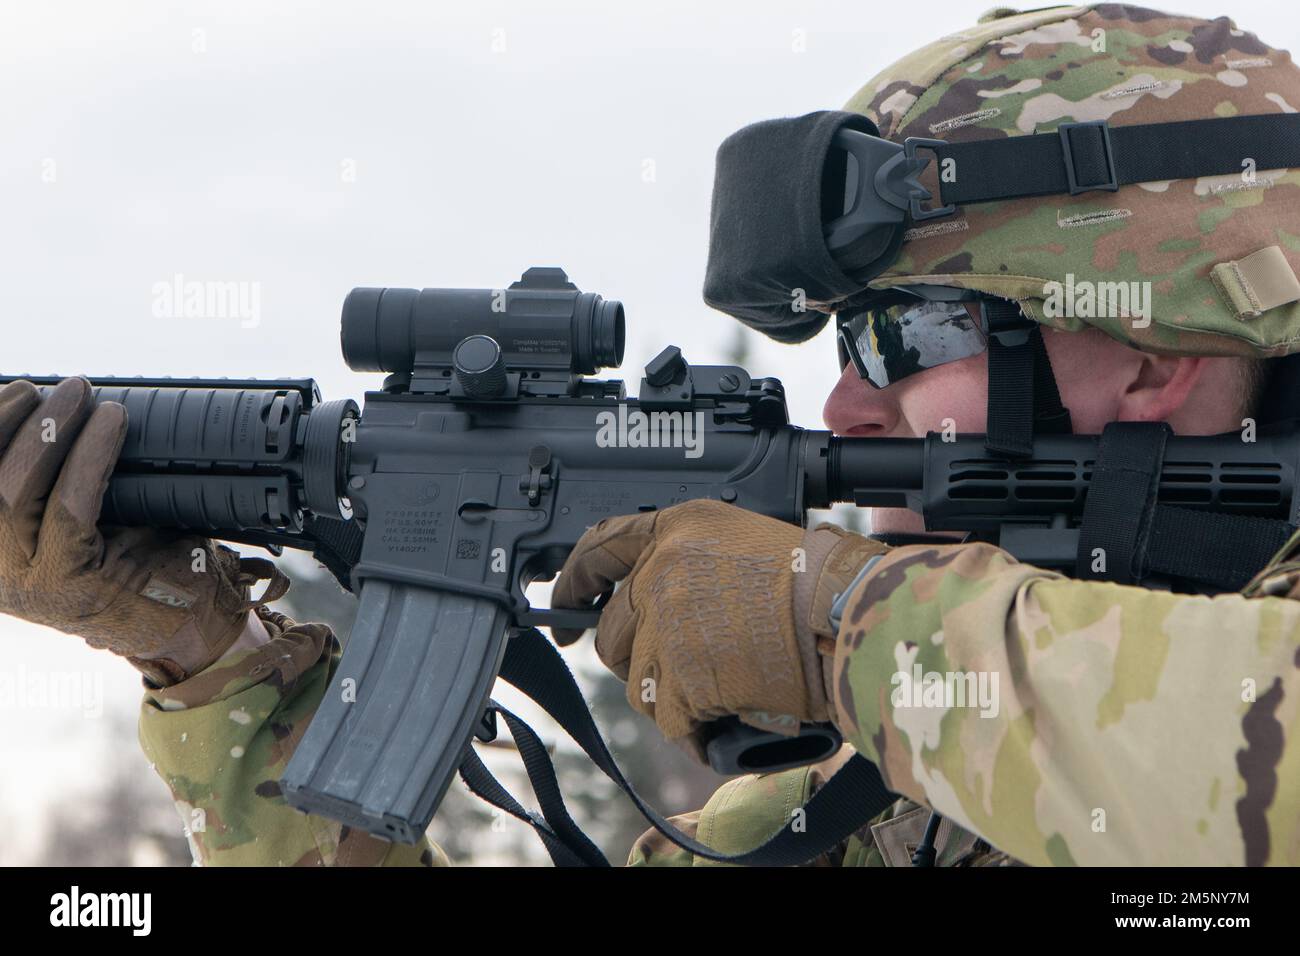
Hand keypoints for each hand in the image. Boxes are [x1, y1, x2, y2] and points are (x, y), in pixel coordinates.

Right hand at [0, 378, 287, 684]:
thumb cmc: (138, 558)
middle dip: (16, 421)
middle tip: (61, 387)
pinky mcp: (70, 585)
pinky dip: (90, 454)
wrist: (188, 621)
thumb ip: (51, 481)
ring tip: (83, 394)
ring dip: (50, 429)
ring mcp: (28, 584)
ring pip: (14, 491)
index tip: (15, 387)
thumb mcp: (81, 518)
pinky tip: (111, 421)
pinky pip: (70, 505)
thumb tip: (46, 407)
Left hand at [551, 499, 886, 757]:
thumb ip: (690, 564)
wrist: (847, 618)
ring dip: (672, 695)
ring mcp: (666, 625)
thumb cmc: (817, 583)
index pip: (600, 547)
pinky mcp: (680, 677)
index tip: (563, 603)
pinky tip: (728, 720)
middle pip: (611, 631)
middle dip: (637, 657)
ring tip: (724, 688)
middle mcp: (661, 571)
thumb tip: (658, 606)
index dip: (574, 579)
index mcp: (678, 529)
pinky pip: (669, 718)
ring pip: (637, 682)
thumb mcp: (743, 542)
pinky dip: (696, 729)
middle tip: (682, 669)